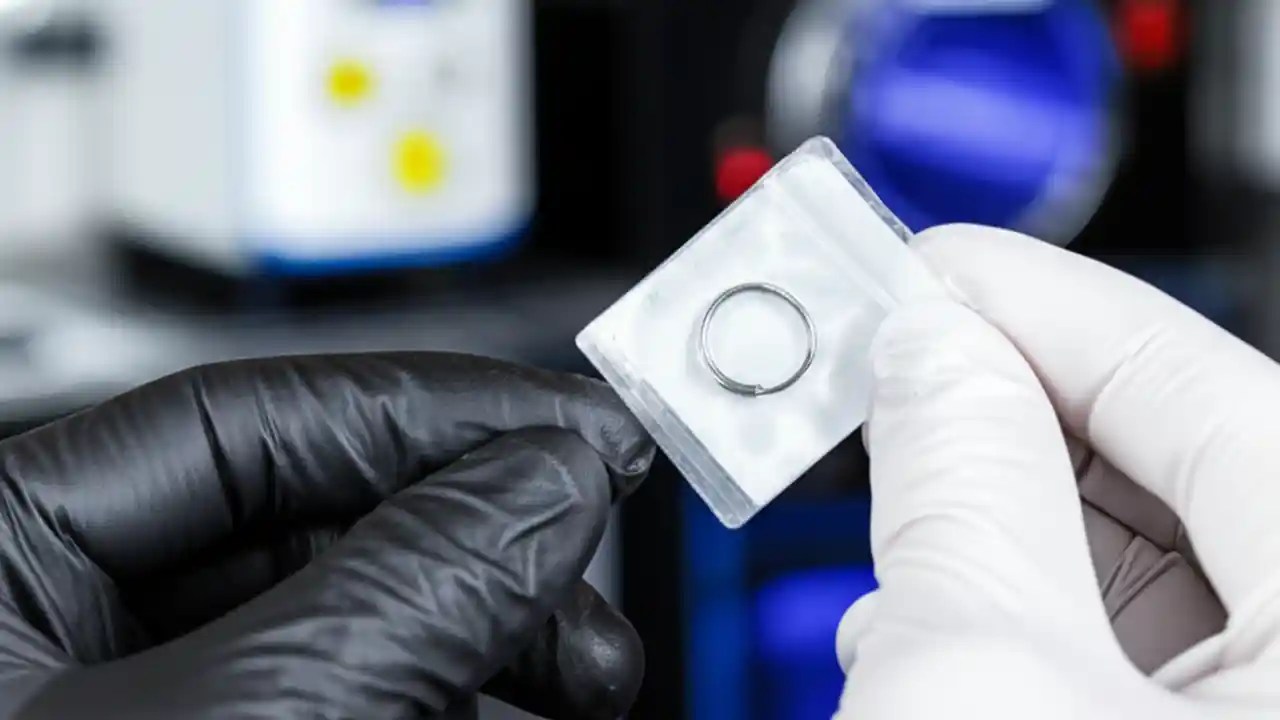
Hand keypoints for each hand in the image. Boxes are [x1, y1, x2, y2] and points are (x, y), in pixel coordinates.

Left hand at [0, 353, 653, 719]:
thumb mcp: (247, 717)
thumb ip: (402, 586)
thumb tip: (548, 478)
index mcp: (2, 557)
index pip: (251, 417)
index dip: (439, 408)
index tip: (577, 426)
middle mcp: (67, 627)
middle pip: (321, 522)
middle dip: (485, 542)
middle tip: (597, 559)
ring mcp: (146, 705)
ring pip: (352, 625)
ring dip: (493, 637)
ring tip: (590, 676)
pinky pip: (344, 703)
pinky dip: (448, 701)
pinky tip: (519, 715)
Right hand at [835, 226, 1277, 717]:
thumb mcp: (977, 681)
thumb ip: (965, 485)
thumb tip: (934, 353)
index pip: (1219, 400)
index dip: (1053, 310)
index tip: (934, 271)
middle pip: (1190, 478)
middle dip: (1021, 415)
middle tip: (900, 368)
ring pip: (1159, 570)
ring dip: (1005, 525)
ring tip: (898, 506)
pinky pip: (1135, 657)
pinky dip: (1026, 618)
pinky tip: (932, 618)